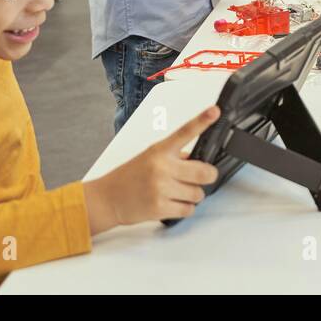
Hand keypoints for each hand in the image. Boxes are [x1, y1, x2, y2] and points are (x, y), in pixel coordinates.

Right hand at [83, 106, 220, 233]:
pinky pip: (188, 209)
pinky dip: (184, 208)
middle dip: (207, 176)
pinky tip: (171, 203)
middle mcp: (162, 167)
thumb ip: (175, 156)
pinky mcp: (160, 208)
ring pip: (198, 194)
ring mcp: (161, 188)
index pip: (185, 132)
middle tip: (200, 177)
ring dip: (193, 195)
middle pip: (205, 172)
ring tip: (176, 192)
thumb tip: (198, 160)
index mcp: (160, 150)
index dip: (202, 120)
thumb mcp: (150, 157)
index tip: (214, 111)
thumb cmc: (129, 176)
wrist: (106, 198)